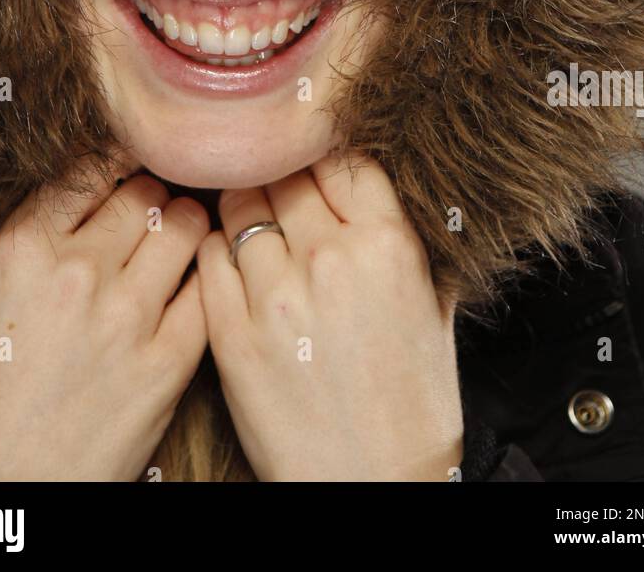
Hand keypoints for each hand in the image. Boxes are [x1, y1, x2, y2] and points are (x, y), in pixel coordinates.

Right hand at [0, 160, 210, 481]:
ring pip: (186, 227)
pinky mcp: (168, 361)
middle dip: (155, 196)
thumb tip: (84, 192)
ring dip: (187, 226)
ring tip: (182, 239)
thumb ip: (33, 239)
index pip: (88, 170)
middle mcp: (78, 272)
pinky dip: (208, 277)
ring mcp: (127, 316)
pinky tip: (199, 282)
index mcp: (25, 250)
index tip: (131, 159)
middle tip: (157, 211)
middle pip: (146, 194)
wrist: (1, 484)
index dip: (117, 160)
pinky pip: (208, 289)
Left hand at [196, 151, 463, 481]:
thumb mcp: (435, 306)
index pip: (342, 159)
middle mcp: (330, 260)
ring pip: (240, 206)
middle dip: (280, 174)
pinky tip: (230, 264)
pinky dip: (214, 250)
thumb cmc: (414, 401)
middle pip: (285, 172)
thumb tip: (379, 193)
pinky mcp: (232, 335)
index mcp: (388, 245)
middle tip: (276, 187)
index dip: (325, 158)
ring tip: (250, 222)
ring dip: (243, 207)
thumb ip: (404, 240)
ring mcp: (276, 296)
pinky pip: (208, 257)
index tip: (316, 168)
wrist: (377, 485)